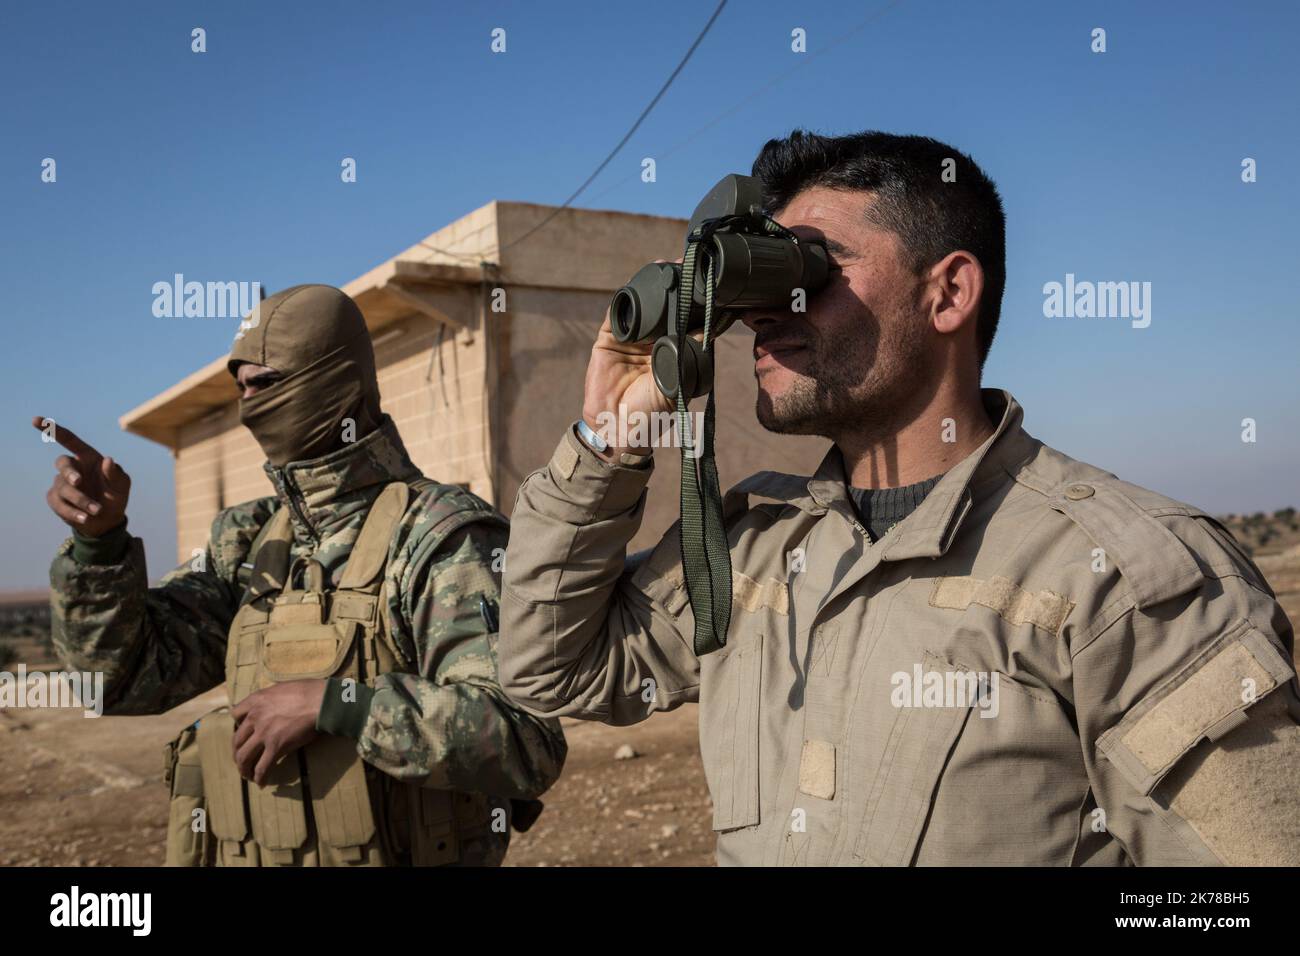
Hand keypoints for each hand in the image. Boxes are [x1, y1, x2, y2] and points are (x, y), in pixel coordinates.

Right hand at [34, 416, 130, 536]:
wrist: (108, 520)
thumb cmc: (115, 496)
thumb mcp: (122, 485)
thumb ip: (116, 474)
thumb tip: (108, 460)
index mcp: (88, 458)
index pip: (69, 440)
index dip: (53, 429)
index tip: (35, 420)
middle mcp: (73, 468)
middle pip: (62, 463)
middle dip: (69, 473)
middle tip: (78, 482)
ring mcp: (62, 483)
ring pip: (64, 488)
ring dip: (81, 500)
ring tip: (97, 510)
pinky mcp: (56, 499)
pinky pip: (60, 504)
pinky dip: (73, 512)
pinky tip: (85, 518)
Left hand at [231, 679, 325, 785]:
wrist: (321, 701)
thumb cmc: (309, 691)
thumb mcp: (282, 688)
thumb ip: (271, 698)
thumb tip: (273, 706)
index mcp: (256, 700)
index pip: (235, 715)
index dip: (239, 725)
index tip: (246, 732)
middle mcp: (255, 717)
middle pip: (237, 740)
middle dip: (237, 753)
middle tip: (243, 761)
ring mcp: (264, 733)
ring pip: (244, 757)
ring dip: (243, 768)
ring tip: (248, 775)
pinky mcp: (276, 747)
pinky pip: (262, 767)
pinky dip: (259, 777)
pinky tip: (262, 783)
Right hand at [582, 259, 692, 458]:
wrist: (616, 427)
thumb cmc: (650, 413)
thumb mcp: (676, 384)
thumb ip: (688, 359)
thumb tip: (707, 330)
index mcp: (674, 352)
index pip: (688, 322)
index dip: (698, 305)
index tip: (711, 288)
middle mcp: (655, 342)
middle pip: (667, 309)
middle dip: (678, 289)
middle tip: (691, 269)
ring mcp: (632, 339)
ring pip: (644, 305)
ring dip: (653, 287)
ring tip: (667, 267)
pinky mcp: (610, 339)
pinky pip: (618, 313)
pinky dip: (627, 296)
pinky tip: (639, 283)